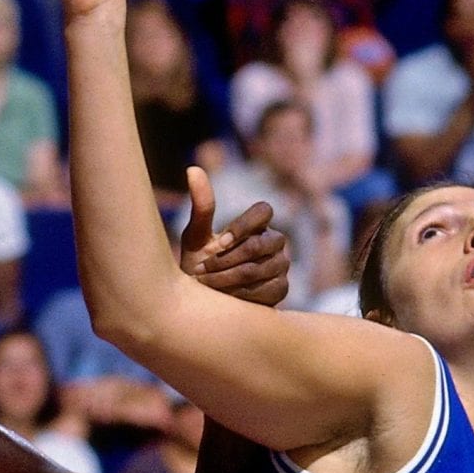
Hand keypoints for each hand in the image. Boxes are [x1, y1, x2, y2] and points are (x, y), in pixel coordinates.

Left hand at [179, 175, 291, 308]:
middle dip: (230, 259)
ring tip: (208, 284)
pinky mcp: (281, 289)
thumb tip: (192, 168)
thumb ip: (201, 206)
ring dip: (230, 278)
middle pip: (263, 243)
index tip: (219, 242)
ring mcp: (281, 266)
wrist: (202, 304)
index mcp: (257, 224)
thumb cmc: (199, 266)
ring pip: (264, 268)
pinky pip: (268, 289)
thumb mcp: (195, 237)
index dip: (243, 226)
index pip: (264, 211)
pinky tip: (225, 298)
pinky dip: (242, 295)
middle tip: (204, 270)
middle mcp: (274, 242)